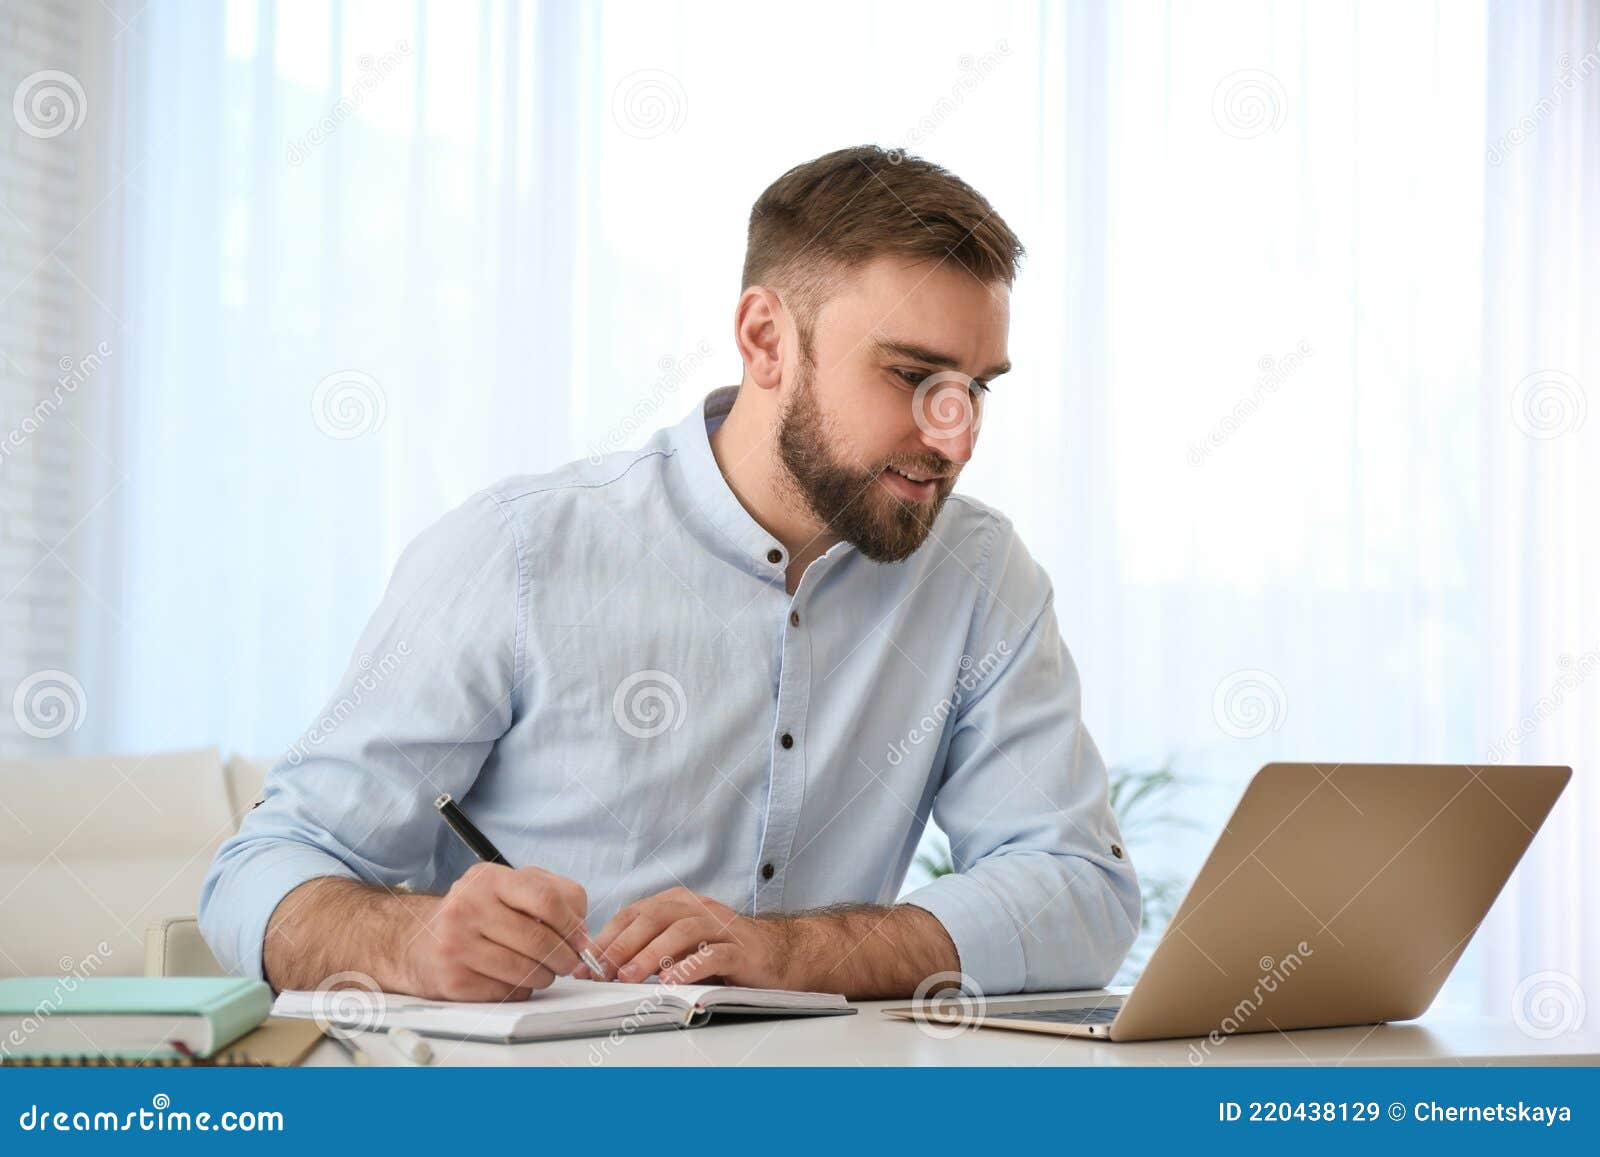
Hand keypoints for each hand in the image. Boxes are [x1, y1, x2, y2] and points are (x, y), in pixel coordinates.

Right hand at [401, 862, 597, 1000]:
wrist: (420, 941)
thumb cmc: (477, 914)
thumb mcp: (510, 888)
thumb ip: (553, 895)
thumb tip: (582, 932)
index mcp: (488, 879)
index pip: (545, 898)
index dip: (572, 924)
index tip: (581, 940)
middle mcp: (468, 907)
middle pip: (539, 939)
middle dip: (564, 957)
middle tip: (568, 963)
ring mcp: (456, 944)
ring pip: (525, 970)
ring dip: (545, 976)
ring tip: (543, 971)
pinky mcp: (453, 978)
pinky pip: (506, 992)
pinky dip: (520, 990)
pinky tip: (513, 980)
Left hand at [580, 885, 791, 988]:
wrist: (780, 954)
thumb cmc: (724, 951)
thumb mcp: (682, 944)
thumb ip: (650, 948)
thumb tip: (606, 969)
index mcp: (678, 903)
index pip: (634, 913)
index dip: (607, 938)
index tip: (586, 965)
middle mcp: (698, 908)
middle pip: (654, 917)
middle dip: (622, 945)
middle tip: (602, 971)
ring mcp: (722, 926)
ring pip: (681, 931)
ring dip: (651, 954)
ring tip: (630, 977)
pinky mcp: (742, 949)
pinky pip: (714, 954)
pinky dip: (690, 966)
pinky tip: (672, 981)